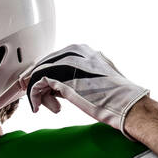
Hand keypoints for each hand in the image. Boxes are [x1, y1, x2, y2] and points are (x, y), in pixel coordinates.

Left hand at [25, 44, 149, 139]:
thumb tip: (58, 86)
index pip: (54, 58)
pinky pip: (37, 83)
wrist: (123, 103)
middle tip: (35, 96)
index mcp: (83, 50)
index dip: (45, 74)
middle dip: (37, 81)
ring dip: (37, 92)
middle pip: (44, 63)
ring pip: (39, 73)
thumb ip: (76, 76)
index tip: (42, 88)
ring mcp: (66, 62)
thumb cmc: (114, 96)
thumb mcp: (94, 79)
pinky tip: (38, 107)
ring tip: (42, 106)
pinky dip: (34, 96)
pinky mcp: (60, 77)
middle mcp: (73, 51)